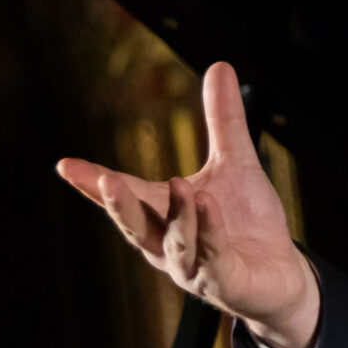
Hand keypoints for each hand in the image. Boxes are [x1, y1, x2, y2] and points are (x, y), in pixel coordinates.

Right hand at [54, 62, 319, 347]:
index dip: (94, 183)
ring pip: (176, 243)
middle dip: (118, 206)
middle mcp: (169, 246)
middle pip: (136, 227)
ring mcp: (195, 269)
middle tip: (103, 181)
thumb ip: (223, 121)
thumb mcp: (236, 163)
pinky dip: (208, 232)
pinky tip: (208, 206)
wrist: (282, 274)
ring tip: (179, 184)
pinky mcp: (225, 283)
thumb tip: (220, 65)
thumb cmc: (248, 222)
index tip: (65, 165)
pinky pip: (212, 256)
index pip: (125, 197)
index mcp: (162, 216)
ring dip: (177, 215)